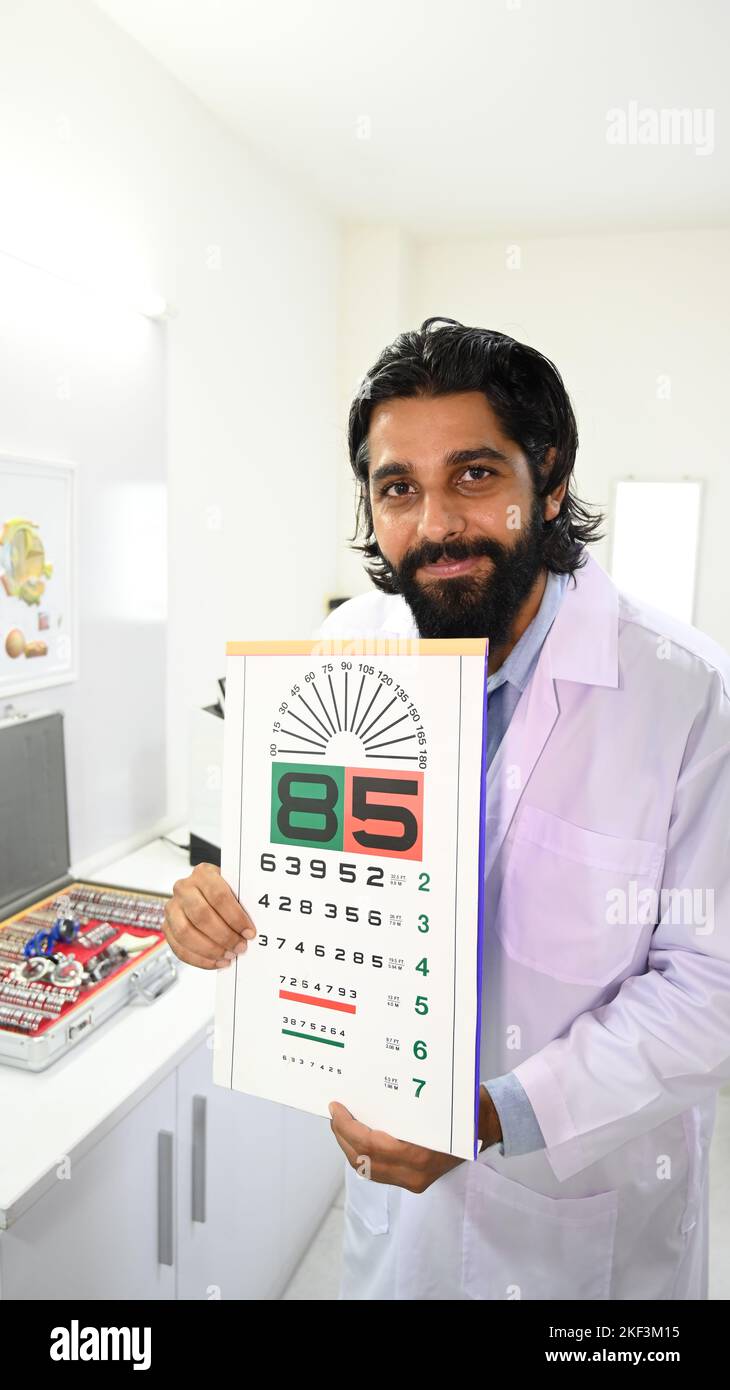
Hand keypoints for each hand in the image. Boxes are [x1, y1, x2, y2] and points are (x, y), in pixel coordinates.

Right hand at [163, 862, 256, 969]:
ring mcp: (172, 907)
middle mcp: (183, 888)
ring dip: (210, 949)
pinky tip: (215, 962)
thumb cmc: (222, 892)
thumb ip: (241, 902)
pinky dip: (199, 959)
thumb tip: (251, 928)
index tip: (249, 932)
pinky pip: (179, 948)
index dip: (235, 917)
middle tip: (240, 947)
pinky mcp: (167, 926)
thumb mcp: (233, 888)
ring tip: (228, 956)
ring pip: (186, 933)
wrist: (202, 892)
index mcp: (203, 874)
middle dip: (224, 936)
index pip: (218, 895)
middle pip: (201, 915)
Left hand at [328, 1085, 501, 1192]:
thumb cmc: (461, 1106)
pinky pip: (379, 1173)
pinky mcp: (414, 1182)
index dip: (348, 1127)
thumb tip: (366, 1091)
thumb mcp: (433, 1100)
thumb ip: (403, 1103)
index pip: (372, 1145)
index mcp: (420, 1154)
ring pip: (368, 1171)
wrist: (487, 1125)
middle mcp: (415, 1174)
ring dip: (350, 1147)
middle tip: (335, 1115)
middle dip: (343, 1136)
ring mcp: (414, 1181)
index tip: (336, 1108)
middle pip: (364, 1161)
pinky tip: (358, 1138)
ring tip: (342, 1126)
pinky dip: (363, 1156)